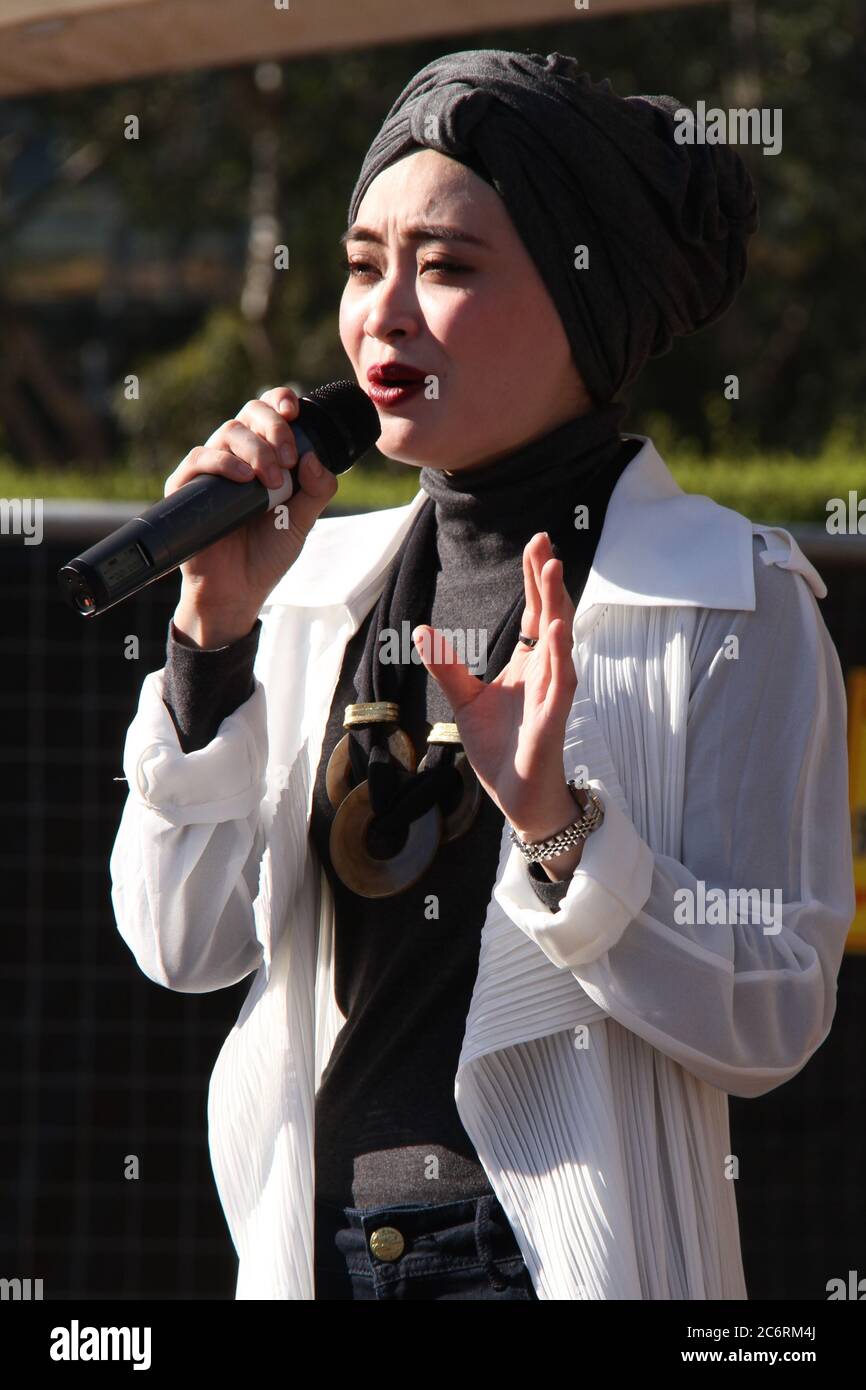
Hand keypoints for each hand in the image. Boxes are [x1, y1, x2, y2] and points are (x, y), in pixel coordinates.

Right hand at [165, 385, 336, 622]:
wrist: (238, 591)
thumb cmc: (267, 554)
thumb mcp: (303, 521)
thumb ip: (317, 491)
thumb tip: (314, 458)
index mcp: (264, 456)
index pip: (267, 412)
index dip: (279, 400)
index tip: (295, 412)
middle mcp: (236, 457)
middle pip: (249, 413)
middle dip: (274, 427)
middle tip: (289, 459)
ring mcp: (211, 471)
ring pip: (228, 432)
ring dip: (256, 449)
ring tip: (272, 480)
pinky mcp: (186, 488)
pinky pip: (199, 458)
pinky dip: (223, 462)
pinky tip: (244, 478)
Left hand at [412, 531, 581, 871]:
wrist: (515, 795)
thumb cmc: (500, 749)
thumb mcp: (464, 701)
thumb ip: (447, 667)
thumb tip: (421, 631)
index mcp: (528, 664)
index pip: (535, 611)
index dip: (534, 578)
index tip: (535, 543)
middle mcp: (545, 671)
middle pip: (550, 614)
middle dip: (547, 578)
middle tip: (544, 540)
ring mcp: (553, 691)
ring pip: (560, 639)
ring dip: (557, 604)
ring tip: (552, 568)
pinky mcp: (554, 716)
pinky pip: (561, 679)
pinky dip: (559, 653)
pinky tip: (556, 627)